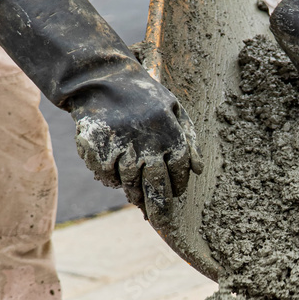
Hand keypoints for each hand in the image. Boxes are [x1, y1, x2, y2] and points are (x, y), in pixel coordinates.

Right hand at [72, 67, 202, 229]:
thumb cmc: (142, 96)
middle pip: (157, 186)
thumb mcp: (173, 109)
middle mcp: (148, 143)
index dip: (178, 185)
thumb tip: (198, 169)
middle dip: (159, 207)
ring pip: (130, 183)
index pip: (180, 172)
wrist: (101, 78)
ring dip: (133, 192)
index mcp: (170, 134)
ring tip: (134, 192)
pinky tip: (112, 168)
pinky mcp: (100, 149)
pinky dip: (109, 177)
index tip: (175, 193)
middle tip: (159, 221)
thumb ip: (188, 138)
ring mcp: (123, 147)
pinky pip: (107, 175)